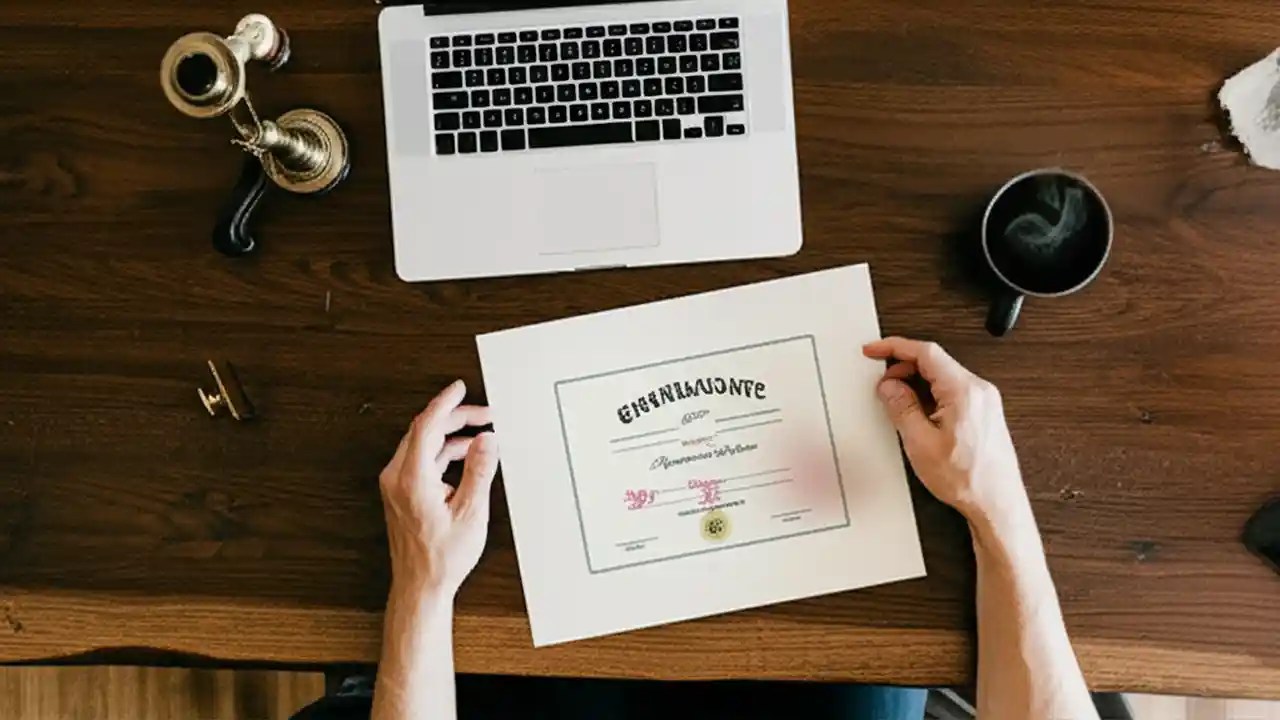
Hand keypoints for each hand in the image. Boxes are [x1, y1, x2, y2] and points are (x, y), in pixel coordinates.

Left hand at [379, 380, 499, 599]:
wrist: (420, 585)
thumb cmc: (441, 557)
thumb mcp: (471, 512)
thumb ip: (479, 471)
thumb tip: (486, 440)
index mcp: (412, 478)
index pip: (427, 425)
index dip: (445, 403)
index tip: (459, 388)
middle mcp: (398, 477)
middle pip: (424, 431)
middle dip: (455, 419)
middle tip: (484, 416)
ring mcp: (396, 485)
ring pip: (423, 445)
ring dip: (451, 437)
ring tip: (481, 438)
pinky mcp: (400, 492)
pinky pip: (421, 460)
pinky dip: (443, 453)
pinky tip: (465, 459)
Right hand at [862, 337, 1026, 527]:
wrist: (997, 504)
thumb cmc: (968, 479)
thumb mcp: (921, 443)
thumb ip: (902, 408)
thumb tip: (889, 386)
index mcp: (964, 391)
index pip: (926, 352)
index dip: (895, 347)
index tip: (875, 349)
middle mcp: (979, 390)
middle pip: (935, 361)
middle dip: (903, 367)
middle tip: (882, 384)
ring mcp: (985, 400)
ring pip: (943, 376)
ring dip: (916, 382)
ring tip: (897, 402)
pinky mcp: (985, 412)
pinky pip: (953, 390)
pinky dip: (931, 393)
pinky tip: (919, 412)